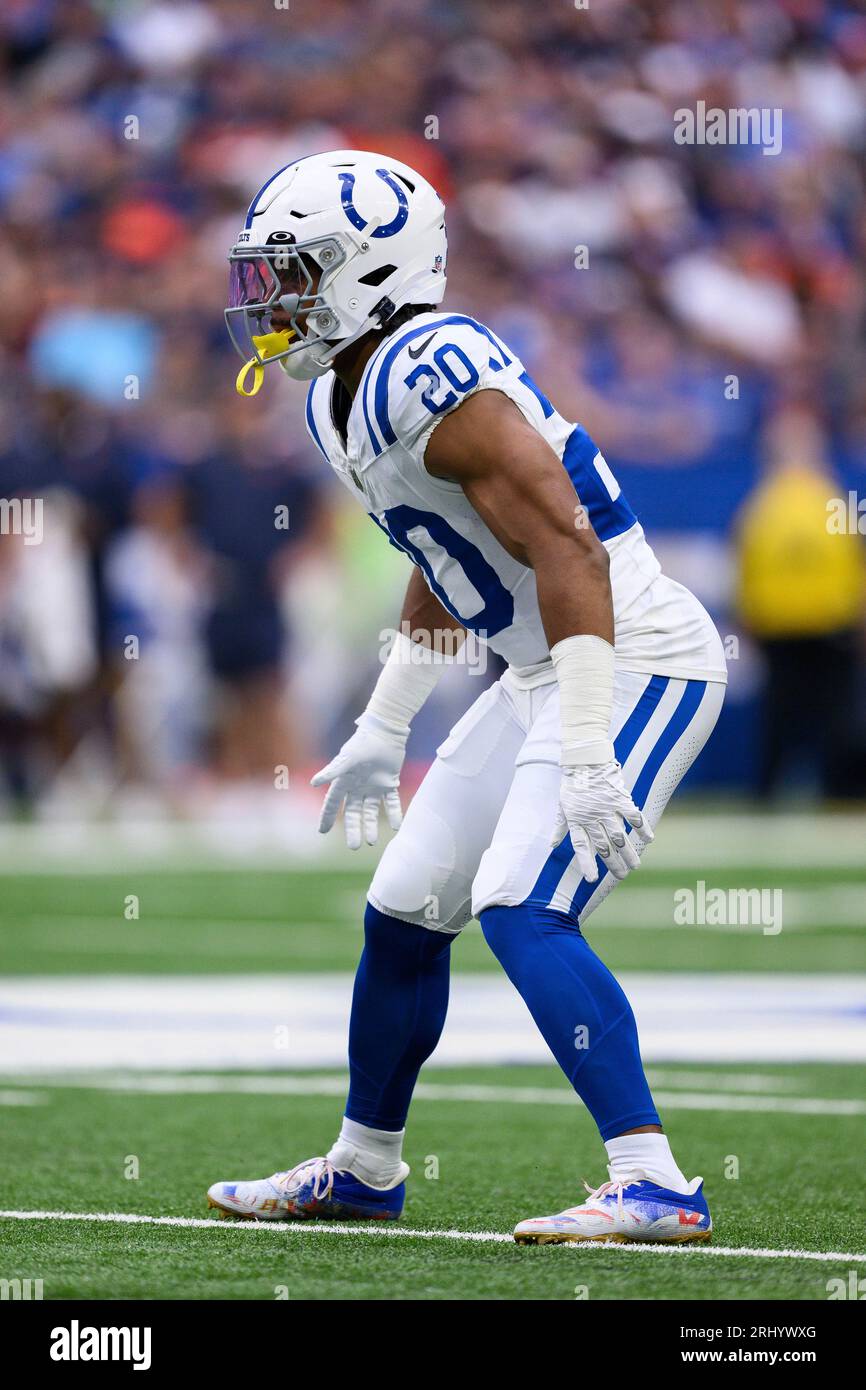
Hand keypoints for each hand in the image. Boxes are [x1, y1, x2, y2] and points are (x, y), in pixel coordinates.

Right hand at [310, 713, 405, 848]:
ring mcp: (374, 786)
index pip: (333, 803)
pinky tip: (397, 826)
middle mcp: (357, 787)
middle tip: (354, 847)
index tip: (322, 831)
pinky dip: (394, 813)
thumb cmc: (363, 743)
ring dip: (371, 825)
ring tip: (372, 842)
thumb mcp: (347, 758)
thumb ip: (332, 771)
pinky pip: (391, 802)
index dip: (327, 817)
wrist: (386, 732)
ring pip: (371, 811)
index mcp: (344, 781)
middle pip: (353, 812)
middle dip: (353, 829)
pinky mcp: (390, 783)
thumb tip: (313, 782)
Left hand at [551, 760, 653, 882]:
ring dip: (628, 853)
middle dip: (613, 864)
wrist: (585, 758)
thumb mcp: (562, 804)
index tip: (592, 879)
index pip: (581, 846)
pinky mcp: (620, 798)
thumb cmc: (572, 782)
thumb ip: (560, 827)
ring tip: (635, 866)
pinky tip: (648, 840)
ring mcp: (607, 808)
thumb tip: (552, 845)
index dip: (587, 863)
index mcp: (576, 819)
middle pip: (604, 846)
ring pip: (619, 837)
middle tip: (622, 876)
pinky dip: (642, 828)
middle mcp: (592, 817)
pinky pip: (633, 816)